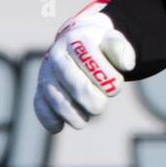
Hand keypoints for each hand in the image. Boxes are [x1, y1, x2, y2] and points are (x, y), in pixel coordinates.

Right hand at [34, 0, 135, 133]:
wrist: (76, 44)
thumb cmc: (99, 47)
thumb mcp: (112, 42)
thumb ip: (121, 50)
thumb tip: (126, 66)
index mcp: (76, 41)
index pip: (93, 65)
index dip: (109, 80)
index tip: (116, 83)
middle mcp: (56, 55)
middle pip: (78, 88)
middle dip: (96, 102)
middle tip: (101, 103)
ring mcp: (45, 73)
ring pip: (60, 102)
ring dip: (78, 116)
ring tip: (88, 116)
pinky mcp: (39, 89)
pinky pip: (41, 108)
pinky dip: (52, 120)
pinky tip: (60, 125)